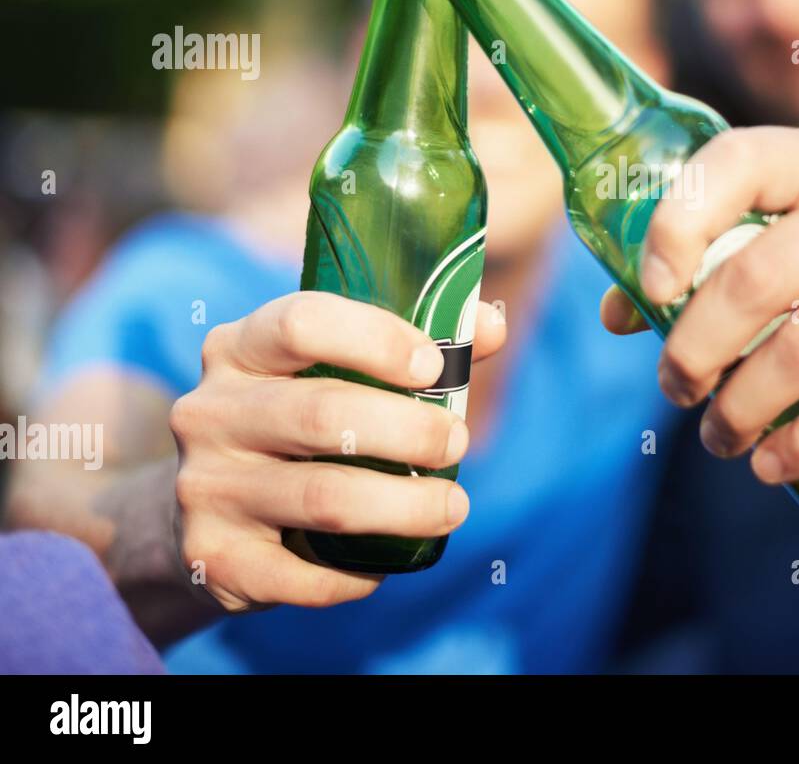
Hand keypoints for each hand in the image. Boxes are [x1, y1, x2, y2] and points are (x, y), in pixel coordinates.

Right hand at [171, 291, 505, 611]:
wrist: (205, 514)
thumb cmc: (300, 426)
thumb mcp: (336, 374)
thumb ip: (416, 347)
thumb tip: (491, 326)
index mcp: (239, 349)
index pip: (302, 324)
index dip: (377, 340)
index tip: (433, 366)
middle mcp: (209, 412)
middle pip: (321, 413)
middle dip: (410, 431)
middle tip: (458, 442)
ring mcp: (205, 488)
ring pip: (325, 499)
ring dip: (405, 507)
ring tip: (452, 506)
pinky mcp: (213, 560)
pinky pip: (304, 577)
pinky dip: (357, 573)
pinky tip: (382, 563)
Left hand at [601, 126, 798, 483]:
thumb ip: (714, 260)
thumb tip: (618, 311)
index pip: (739, 161)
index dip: (677, 223)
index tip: (651, 290)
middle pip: (758, 276)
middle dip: (697, 346)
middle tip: (678, 385)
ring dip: (742, 408)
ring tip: (720, 435)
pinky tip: (774, 463)